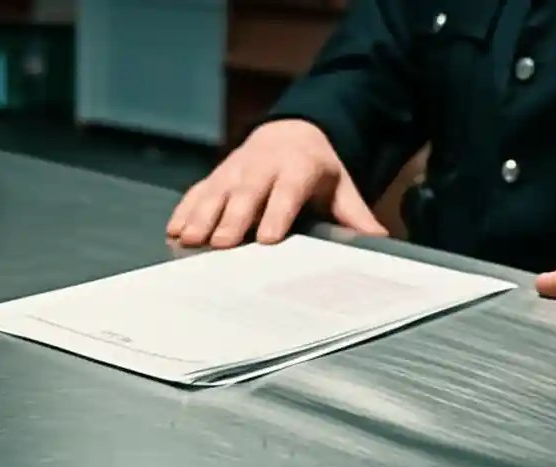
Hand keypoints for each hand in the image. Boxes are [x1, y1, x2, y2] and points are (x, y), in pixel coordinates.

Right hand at [166, 120, 386, 248]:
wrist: (290, 133)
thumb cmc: (314, 169)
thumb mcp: (339, 186)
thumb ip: (355, 214)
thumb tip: (380, 242)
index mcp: (297, 168)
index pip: (286, 191)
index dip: (276, 213)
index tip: (267, 238)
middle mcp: (261, 167)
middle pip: (245, 193)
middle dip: (232, 217)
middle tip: (222, 244)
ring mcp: (233, 171)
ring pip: (215, 192)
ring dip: (201, 217)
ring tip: (189, 240)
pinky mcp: (214, 177)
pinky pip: (196, 193)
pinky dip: (184, 211)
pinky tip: (174, 232)